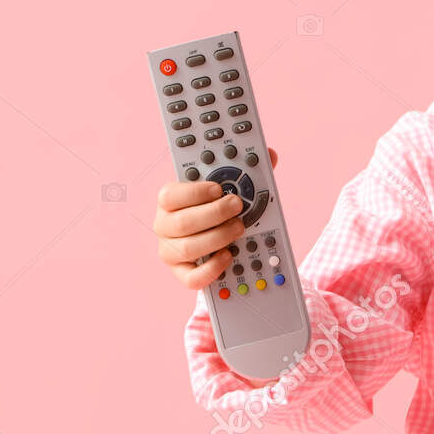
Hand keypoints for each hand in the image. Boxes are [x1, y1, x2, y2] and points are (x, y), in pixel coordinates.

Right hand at [153, 148, 277, 287]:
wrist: (208, 235)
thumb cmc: (214, 206)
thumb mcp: (227, 186)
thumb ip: (245, 170)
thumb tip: (269, 155)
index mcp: (169, 200)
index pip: (170, 196)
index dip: (194, 192)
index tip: (218, 188)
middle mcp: (164, 225)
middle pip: (183, 223)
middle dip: (214, 214)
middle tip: (237, 207)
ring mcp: (170, 250)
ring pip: (188, 248)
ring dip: (218, 237)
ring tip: (238, 229)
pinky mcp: (181, 272)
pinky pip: (191, 278)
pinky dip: (211, 269)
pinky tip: (228, 256)